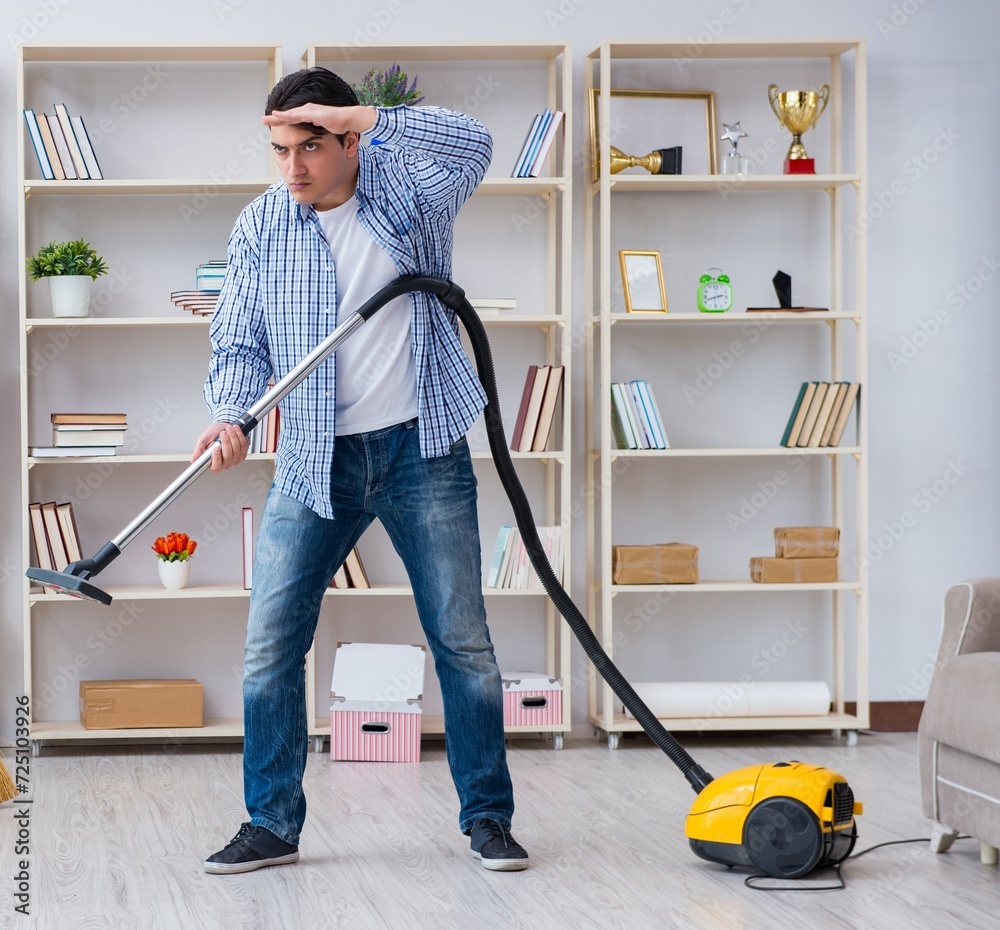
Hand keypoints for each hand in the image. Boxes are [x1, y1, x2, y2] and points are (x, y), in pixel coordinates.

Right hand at [192, 422, 248, 471]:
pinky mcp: (243, 453)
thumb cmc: (214, 434)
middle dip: (226, 442)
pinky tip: (236, 430)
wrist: (225, 427)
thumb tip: (193, 459)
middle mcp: (225, 463)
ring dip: (233, 437)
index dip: (216, 458)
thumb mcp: (204, 440)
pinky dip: (239, 436)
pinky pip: (243, 446)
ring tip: (229, 429)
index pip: (216, 466)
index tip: (216, 448)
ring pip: (237, 451)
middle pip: (228, 456)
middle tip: (223, 433)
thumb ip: (199, 449)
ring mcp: (235, 459)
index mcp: (214, 462)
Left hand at [262, 104, 376, 135]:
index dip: (284, 121)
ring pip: (288, 114)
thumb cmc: (341, 124)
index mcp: (310, 114)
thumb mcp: (327, 128)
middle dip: (276, 118)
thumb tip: (316, 127)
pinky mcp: (310, 113)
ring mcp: (308, 110)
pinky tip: (276, 116)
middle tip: (264, 120)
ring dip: (276, 117)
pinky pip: (295, 115)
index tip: (274, 124)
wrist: (348, 119)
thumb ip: (320, 126)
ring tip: (265, 119)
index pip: (294, 118)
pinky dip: (285, 116)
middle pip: (288, 115)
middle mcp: (307, 110)